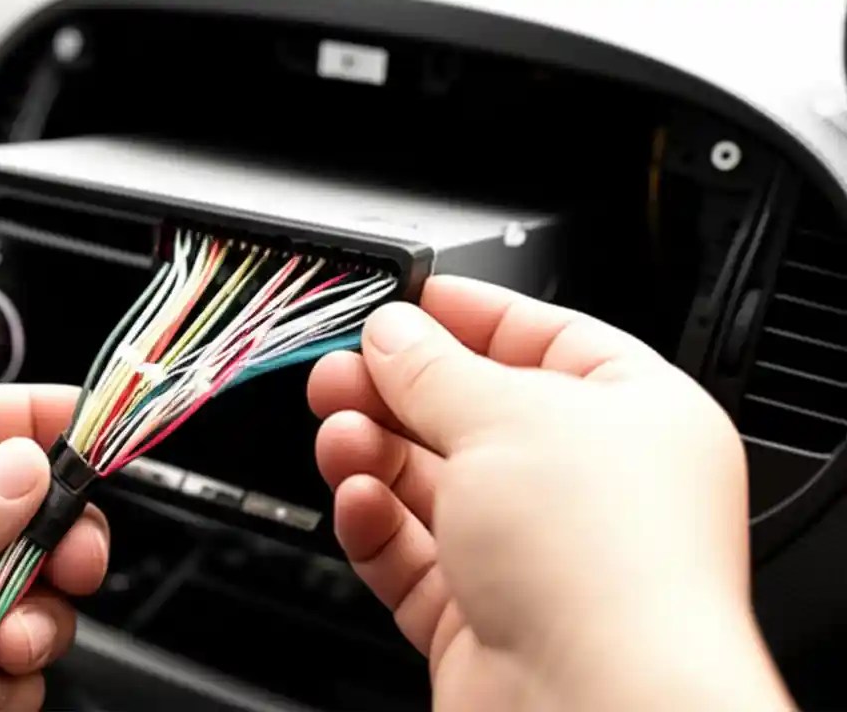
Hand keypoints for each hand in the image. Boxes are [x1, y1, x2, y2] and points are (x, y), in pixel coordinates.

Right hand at [308, 277, 790, 709]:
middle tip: (337, 370)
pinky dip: (378, 525)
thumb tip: (392, 330)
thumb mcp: (506, 420)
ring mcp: (534, 557)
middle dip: (398, 391)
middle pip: (472, 415)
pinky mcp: (483, 618)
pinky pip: (413, 556)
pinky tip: (357, 500)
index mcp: (634, 418)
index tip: (401, 301)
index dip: (468, 315)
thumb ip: (433, 369)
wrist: (597, 711)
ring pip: (432, 488)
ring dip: (376, 455)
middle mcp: (589, 488)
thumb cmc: (607, 565)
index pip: (543, 340)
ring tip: (338, 433)